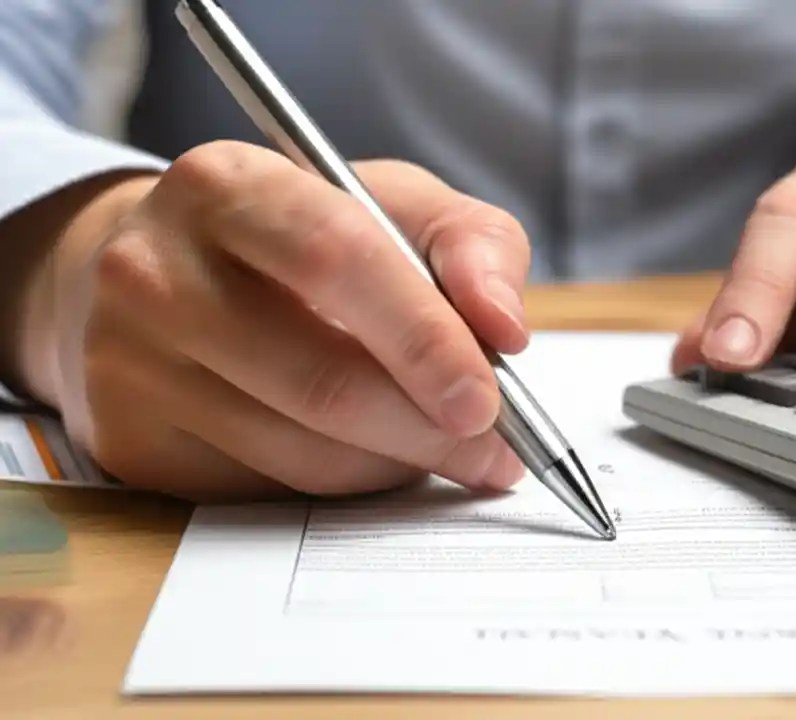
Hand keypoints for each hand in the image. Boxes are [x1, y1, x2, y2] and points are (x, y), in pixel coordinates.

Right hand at [18, 141, 531, 500]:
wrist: (159, 278)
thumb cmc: (300, 237)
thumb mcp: (391, 205)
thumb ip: (470, 244)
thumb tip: (506, 328)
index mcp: (228, 186)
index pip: (336, 259)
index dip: (423, 337)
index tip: (488, 397)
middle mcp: (156, 271)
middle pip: (320, 378)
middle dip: (430, 428)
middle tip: (495, 448)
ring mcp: (130, 365)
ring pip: (302, 453)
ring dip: (399, 463)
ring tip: (446, 445)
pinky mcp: (130, 445)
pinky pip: (271, 490)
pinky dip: (347, 484)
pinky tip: (372, 452)